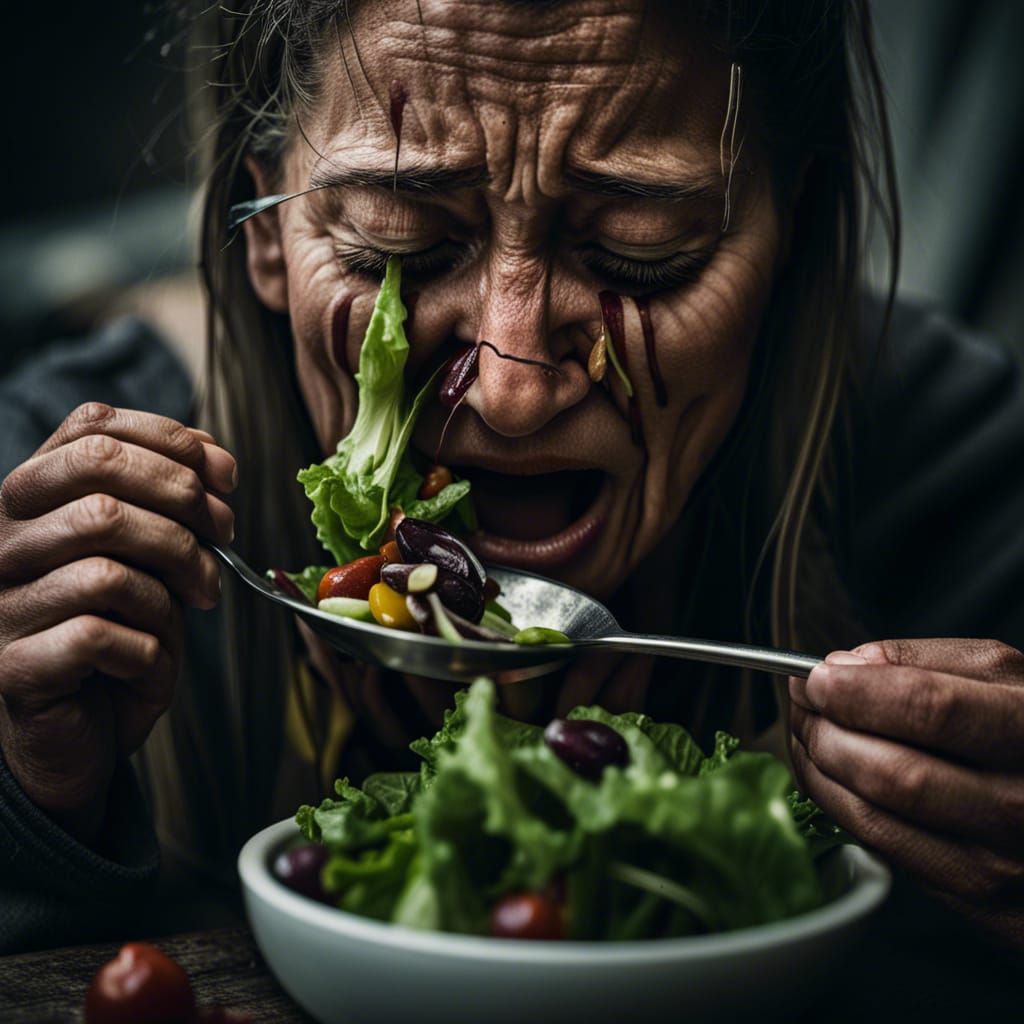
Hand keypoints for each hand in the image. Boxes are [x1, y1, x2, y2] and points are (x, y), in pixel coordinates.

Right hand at [0, 403, 235, 846]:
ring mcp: (2, 602)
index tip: (223, 479)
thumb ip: (176, 500)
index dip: (170, 440)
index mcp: (36, 497)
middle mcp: (4, 538)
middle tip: (222, 541)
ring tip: (195, 602)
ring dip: (173, 585)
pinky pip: (95, 635)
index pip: (91, 427)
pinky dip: (146, 647)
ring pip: (105, 562)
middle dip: (184, 504)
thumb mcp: (156, 550)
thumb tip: (218, 461)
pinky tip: (147, 658)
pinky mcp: (14, 665)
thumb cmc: (124, 626)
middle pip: (100, 480)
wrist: (82, 726)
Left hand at [789, 638, 1023, 949]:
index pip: (927, 708)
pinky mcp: (976, 901)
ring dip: (818, 765)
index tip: (815, 676)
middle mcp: (1020, 803)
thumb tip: (847, 665)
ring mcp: (998, 862)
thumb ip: (926, 660)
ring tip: (806, 730)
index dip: (855, 691)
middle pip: (889, 769)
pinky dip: (834, 803)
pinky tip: (825, 772)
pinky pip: (880, 846)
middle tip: (802, 701)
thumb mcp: (1004, 679)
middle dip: (824, 729)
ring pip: (873, 813)